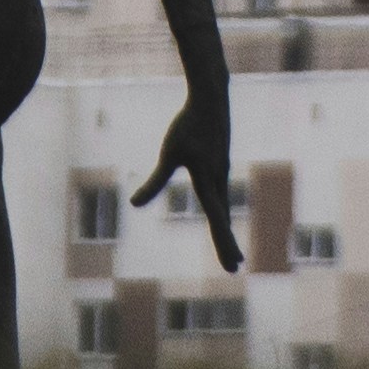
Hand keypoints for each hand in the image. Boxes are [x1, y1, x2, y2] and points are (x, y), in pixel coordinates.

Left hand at [134, 82, 241, 276]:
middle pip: (223, 219)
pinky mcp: (220, 164)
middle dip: (228, 245)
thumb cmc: (187, 125)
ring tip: (232, 250)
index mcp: (208, 181)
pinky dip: (223, 213)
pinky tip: (220, 214)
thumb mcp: (169, 154)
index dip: (222, 243)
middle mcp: (219, 180)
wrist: (211, 99)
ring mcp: (222, 172)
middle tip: (235, 268)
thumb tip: (133, 204)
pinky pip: (222, 196)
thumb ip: (155, 182)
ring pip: (224, 208)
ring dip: (226, 231)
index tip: (232, 265)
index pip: (216, 220)